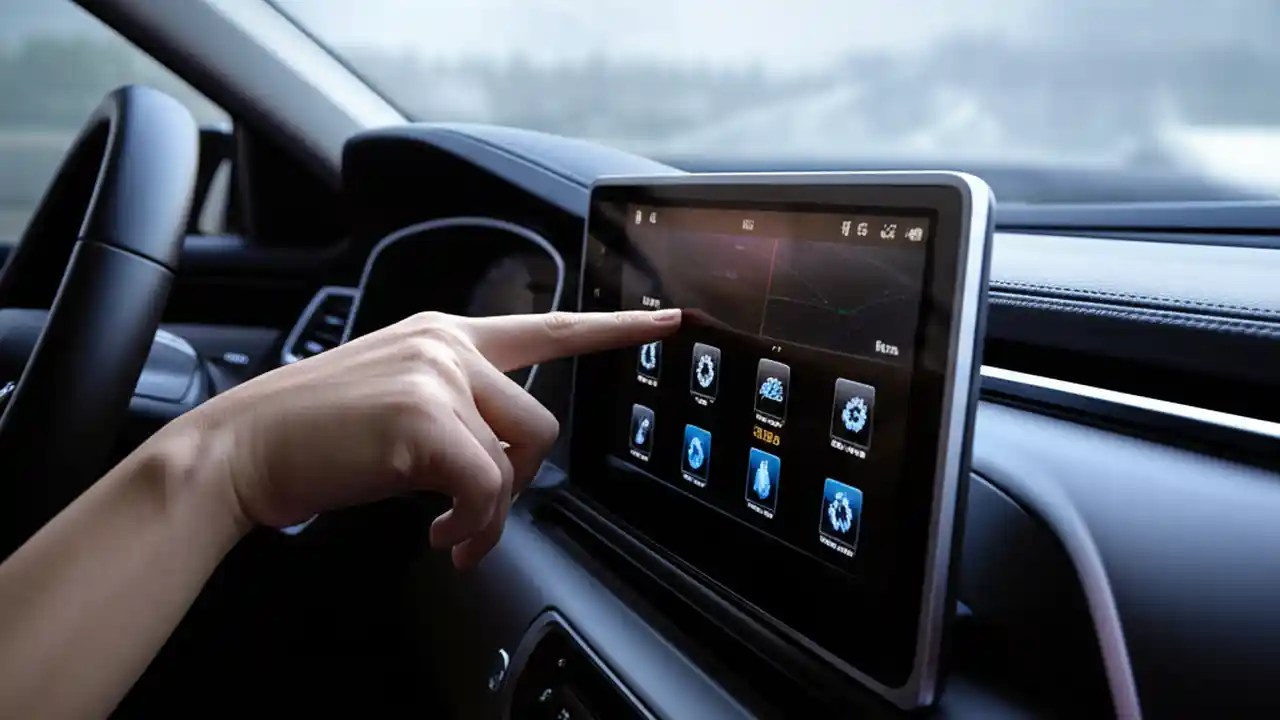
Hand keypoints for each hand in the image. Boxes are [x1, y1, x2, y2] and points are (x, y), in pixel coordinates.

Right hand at [171, 309, 679, 567]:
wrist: (242, 448)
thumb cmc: (314, 434)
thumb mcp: (395, 400)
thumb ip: (457, 408)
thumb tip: (499, 460)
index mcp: (445, 334)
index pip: (548, 327)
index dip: (613, 328)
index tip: (665, 321)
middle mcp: (447, 345)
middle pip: (540, 423)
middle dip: (515, 483)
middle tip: (471, 517)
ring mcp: (436, 377)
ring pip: (518, 458)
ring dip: (491, 511)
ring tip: (452, 530)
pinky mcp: (424, 419)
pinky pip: (486, 488)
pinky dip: (472, 526)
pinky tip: (440, 536)